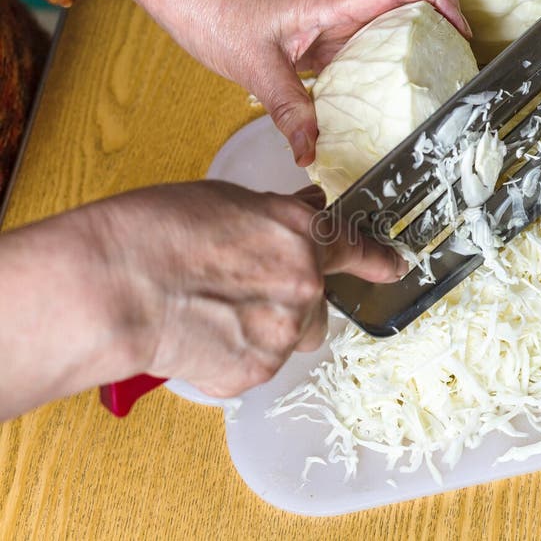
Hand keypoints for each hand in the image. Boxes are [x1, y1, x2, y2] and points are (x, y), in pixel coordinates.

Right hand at [90, 181, 404, 397]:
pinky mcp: (256, 371)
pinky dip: (232, 356)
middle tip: (240, 293)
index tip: (393, 266)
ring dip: (267, 331)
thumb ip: (275, 217)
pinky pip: (256, 366)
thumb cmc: (153, 234)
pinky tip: (198, 337)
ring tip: (214, 316)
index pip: (355, 246)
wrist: (112, 286)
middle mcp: (304, 284)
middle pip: (318, 304)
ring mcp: (283, 332)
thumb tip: (303, 214)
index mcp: (300, 234)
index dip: (377, 258)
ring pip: (291, 339)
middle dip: (291, 301)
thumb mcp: (225, 203)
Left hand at [94, 0, 471, 166]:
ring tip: (435, 82)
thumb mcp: (256, 69)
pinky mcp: (321, 38)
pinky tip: (387, 97)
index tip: (461, 25)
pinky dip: (382, 67)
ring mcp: (330, 23)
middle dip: (438, 25)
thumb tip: (314, 156)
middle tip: (459, 63)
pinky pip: (362, 49)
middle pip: (402, 6)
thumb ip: (290, 112)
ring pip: (385, 28)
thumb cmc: (219, 16)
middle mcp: (335, 9)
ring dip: (414, 46)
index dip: (436, 0)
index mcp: (328, 4)